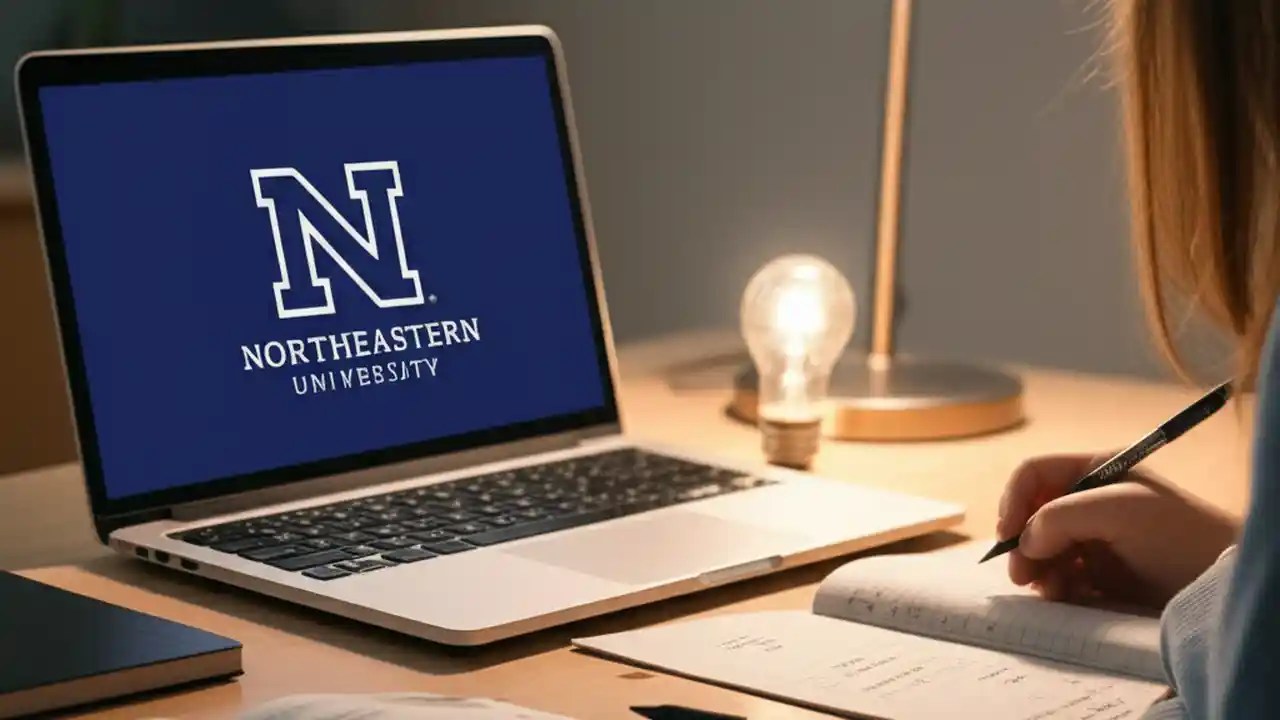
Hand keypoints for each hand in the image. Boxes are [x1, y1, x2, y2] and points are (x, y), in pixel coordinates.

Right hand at [996, 454, 1238, 609]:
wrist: (1219, 581)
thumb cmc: (1174, 534)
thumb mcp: (1116, 509)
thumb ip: (1060, 516)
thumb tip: (1024, 541)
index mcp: (1094, 471)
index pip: (1033, 474)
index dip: (1014, 499)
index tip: (1008, 534)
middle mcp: (1089, 501)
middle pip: (1032, 514)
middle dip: (1022, 542)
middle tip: (1021, 574)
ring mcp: (1095, 537)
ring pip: (1042, 548)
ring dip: (1036, 567)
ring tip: (1047, 588)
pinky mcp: (1101, 573)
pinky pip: (1060, 574)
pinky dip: (1053, 585)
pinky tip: (1062, 595)